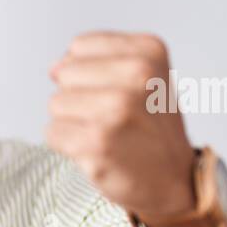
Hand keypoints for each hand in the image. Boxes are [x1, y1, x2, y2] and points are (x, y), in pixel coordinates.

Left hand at [46, 32, 195, 222]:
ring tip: (105, 133)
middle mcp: (137, 76)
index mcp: (148, 52)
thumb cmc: (151, 126)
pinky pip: (52, 133)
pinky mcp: (96, 142)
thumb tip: (54, 67)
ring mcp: (116, 110)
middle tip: (111, 116)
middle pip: (64, 73)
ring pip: (55, 104)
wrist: (173, 179)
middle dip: (78, 96)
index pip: (79, 47)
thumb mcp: (144, 75)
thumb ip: (97, 60)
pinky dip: (67, 145)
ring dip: (72, 122)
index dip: (87, 71)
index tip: (116, 90)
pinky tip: (97, 150)